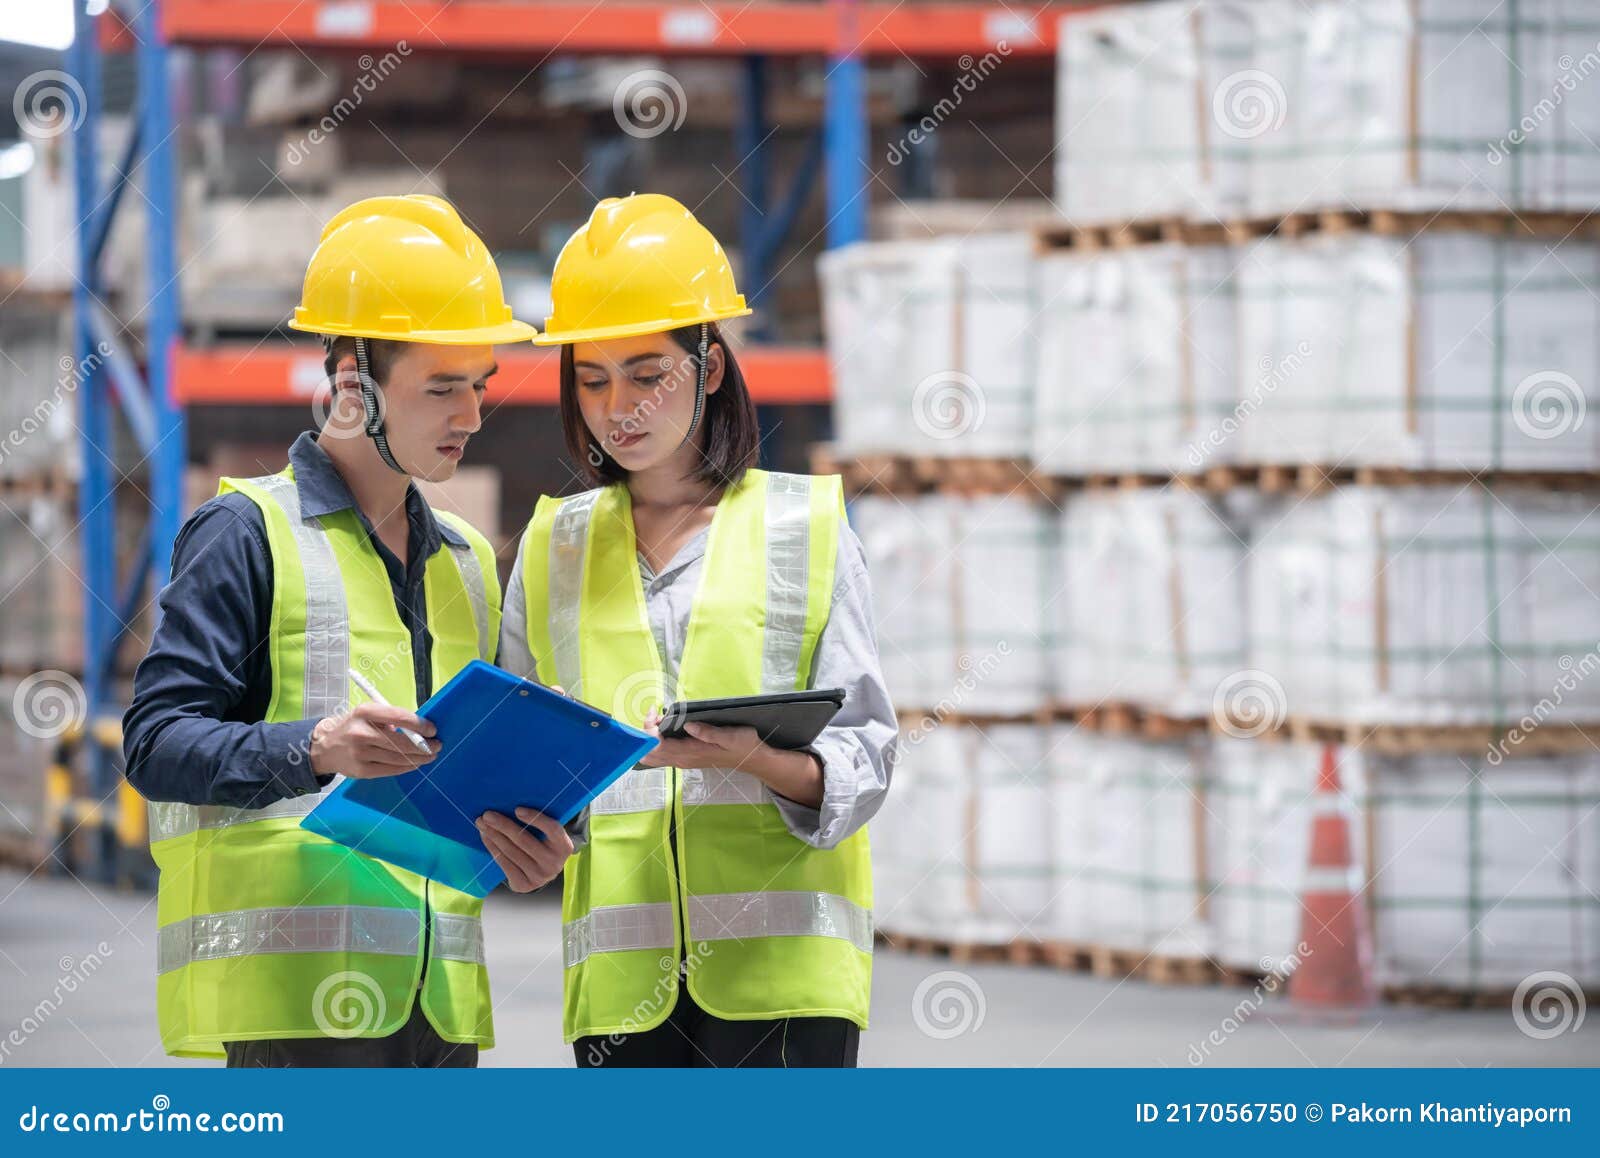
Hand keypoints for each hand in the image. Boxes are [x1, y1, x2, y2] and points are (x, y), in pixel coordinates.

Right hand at [310, 703, 439, 778]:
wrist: (325, 747)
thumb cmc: (354, 726)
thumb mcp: (367, 713)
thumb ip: (390, 718)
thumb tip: (420, 728)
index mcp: (365, 712)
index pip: (399, 717)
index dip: (419, 725)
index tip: (433, 729)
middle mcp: (361, 733)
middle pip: (401, 742)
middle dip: (424, 745)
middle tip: (437, 745)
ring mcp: (360, 754)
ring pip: (399, 758)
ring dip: (420, 758)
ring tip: (431, 755)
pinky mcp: (361, 771)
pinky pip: (391, 770)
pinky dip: (407, 766)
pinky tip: (416, 763)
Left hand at [477, 809, 573, 891]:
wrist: (544, 872)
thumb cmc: (544, 845)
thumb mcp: (549, 835)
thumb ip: (540, 823)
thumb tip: (512, 806)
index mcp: (564, 846)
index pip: (552, 829)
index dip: (535, 818)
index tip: (517, 809)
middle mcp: (553, 863)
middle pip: (524, 840)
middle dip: (503, 825)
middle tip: (488, 815)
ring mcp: (539, 876)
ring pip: (511, 851)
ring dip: (493, 836)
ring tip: (482, 824)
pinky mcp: (524, 884)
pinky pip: (504, 863)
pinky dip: (493, 848)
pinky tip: (486, 838)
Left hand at [637, 709, 764, 771]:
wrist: (750, 759)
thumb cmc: (741, 745)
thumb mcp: (729, 736)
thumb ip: (708, 732)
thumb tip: (688, 725)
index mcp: (690, 752)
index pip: (657, 745)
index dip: (649, 729)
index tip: (655, 712)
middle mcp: (682, 759)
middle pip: (648, 753)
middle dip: (645, 732)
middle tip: (655, 715)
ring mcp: (682, 761)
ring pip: (652, 756)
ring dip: (649, 737)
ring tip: (660, 719)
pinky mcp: (685, 759)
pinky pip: (661, 755)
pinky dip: (655, 742)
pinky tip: (665, 727)